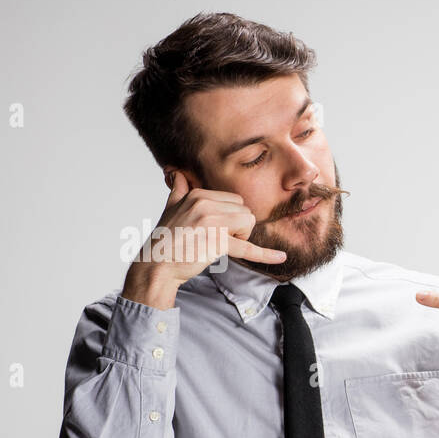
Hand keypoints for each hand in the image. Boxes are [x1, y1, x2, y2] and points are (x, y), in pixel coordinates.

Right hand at [123, 169, 287, 307]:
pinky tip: (281, 257)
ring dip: (242, 235)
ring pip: (248, 222)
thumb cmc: (167, 239)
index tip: (217, 227)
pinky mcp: (217, 242)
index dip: (232, 216)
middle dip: (239, 226)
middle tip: (219, 237)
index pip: (234, 200)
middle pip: (244, 210)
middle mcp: (205, 204)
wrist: (157, 264)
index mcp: (197, 194)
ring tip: (221, 244)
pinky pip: (248, 248)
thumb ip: (178, 189)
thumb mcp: (171, 207)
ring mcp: (212, 222)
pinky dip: (266, 254)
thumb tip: (176, 173)